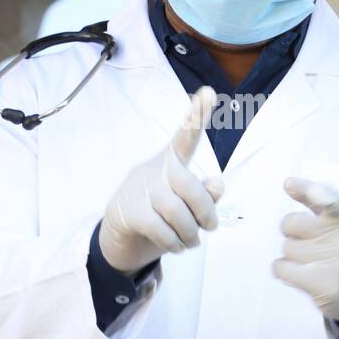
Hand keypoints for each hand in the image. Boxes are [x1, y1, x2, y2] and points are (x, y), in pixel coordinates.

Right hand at [99, 86, 223, 273]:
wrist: (121, 240)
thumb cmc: (160, 218)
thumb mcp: (186, 208)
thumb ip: (204, 196)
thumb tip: (217, 184)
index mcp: (170, 163)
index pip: (185, 137)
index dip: (196, 117)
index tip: (207, 93)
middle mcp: (154, 169)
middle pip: (189, 185)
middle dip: (205, 211)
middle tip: (210, 228)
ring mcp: (138, 189)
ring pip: (176, 211)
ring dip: (190, 233)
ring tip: (191, 242)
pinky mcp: (128, 211)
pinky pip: (160, 228)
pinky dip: (174, 242)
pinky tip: (175, 246)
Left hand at [272, 176, 338, 326]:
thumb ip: (316, 198)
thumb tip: (288, 183)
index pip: (334, 202)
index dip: (316, 193)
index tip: (292, 184)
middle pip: (291, 225)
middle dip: (293, 231)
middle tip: (312, 240)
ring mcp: (338, 266)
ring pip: (286, 248)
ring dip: (292, 253)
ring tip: (314, 259)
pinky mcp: (324, 288)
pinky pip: (281, 268)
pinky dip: (283, 268)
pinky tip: (301, 271)